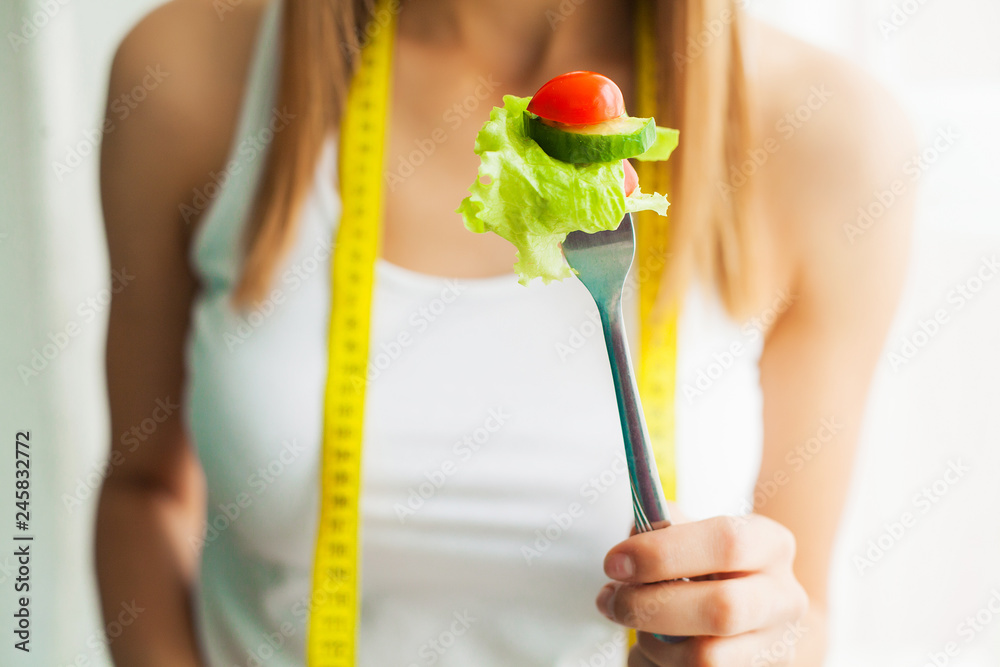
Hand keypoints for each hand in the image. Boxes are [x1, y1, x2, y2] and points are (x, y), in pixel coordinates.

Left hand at [596, 513, 808, 665]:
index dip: (664, 553)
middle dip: (652, 607)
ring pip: (707, 659)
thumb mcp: (697, 535)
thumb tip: (632, 540)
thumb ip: (664, 528)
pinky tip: (654, 649)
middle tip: (611, 600)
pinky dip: (655, 665)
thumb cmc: (715, 570)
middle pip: (723, 610)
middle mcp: (783, 599)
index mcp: (771, 546)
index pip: (728, 542)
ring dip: (653, 644)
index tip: (615, 563)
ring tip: (637, 627)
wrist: (760, 618)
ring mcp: (776, 647)